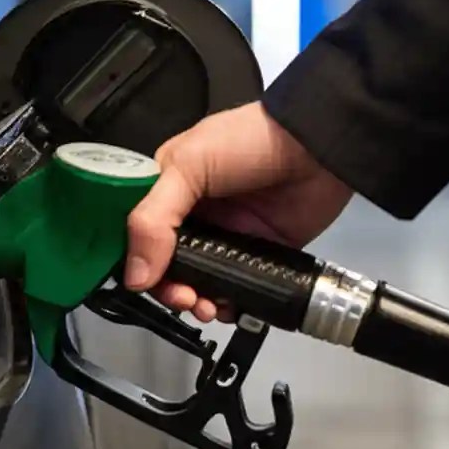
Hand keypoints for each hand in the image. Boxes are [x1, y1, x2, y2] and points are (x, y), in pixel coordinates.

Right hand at [124, 102, 352, 321]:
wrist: (317, 147)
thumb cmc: (249, 140)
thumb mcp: (190, 165)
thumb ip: (155, 218)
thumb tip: (135, 276)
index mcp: (167, 187)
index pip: (133, 232)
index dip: (132, 260)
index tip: (140, 282)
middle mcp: (193, 214)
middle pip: (163, 264)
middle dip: (167, 287)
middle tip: (183, 297)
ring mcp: (226, 236)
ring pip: (197, 281)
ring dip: (195, 301)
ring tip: (205, 306)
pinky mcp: (257, 253)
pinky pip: (234, 287)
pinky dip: (227, 304)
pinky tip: (228, 308)